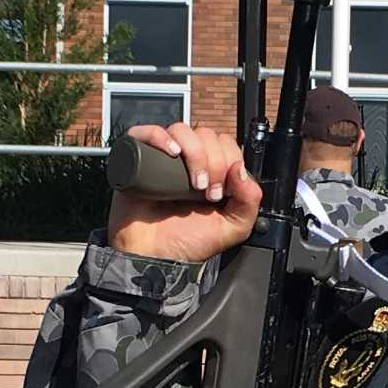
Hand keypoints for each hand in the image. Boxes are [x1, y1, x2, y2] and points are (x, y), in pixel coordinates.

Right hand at [107, 122, 257, 264]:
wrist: (153, 257)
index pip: (225, 143)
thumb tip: (240, 169)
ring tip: (191, 185)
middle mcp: (186, 160)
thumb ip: (249, 202)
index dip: (229, 161)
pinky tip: (172, 153)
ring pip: (182, 130)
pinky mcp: (137, 158)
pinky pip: (147, 131)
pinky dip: (161, 136)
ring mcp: (161, 157)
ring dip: (195, 153)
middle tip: (207, 193)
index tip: (220, 193)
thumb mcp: (232, 227)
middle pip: (207, 134)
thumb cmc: (186, 243)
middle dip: (214, 163)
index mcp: (209, 169)